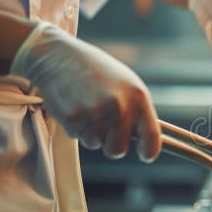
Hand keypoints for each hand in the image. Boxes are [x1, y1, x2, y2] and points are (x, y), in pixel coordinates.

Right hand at [11, 22, 161, 161]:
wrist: (59, 56)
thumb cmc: (97, 71)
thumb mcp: (127, 85)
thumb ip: (138, 111)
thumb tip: (148, 140)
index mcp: (138, 98)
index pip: (151, 138)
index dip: (148, 152)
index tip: (144, 155)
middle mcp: (119, 107)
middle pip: (118, 150)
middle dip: (110, 142)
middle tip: (103, 122)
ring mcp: (96, 113)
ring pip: (95, 144)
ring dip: (91, 131)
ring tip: (87, 105)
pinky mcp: (73, 118)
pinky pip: (78, 137)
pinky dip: (75, 126)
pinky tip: (74, 104)